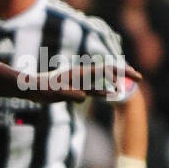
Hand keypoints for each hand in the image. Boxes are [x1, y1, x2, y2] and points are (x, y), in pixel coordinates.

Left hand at [28, 60, 143, 103]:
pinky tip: (110, 93)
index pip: (106, 70)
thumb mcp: (55, 93)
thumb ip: (70, 94)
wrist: (29, 88)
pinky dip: (104, 89)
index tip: (136, 77)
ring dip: (116, 81)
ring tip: (129, 84)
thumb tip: (83, 97)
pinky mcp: (74, 88)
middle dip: (124, 73)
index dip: (122, 73)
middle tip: (139, 78)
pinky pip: (93, 87)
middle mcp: (82, 75)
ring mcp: (79, 81)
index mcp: (80, 73)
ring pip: (102, 79)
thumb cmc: (40, 89)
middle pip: (108, 72)